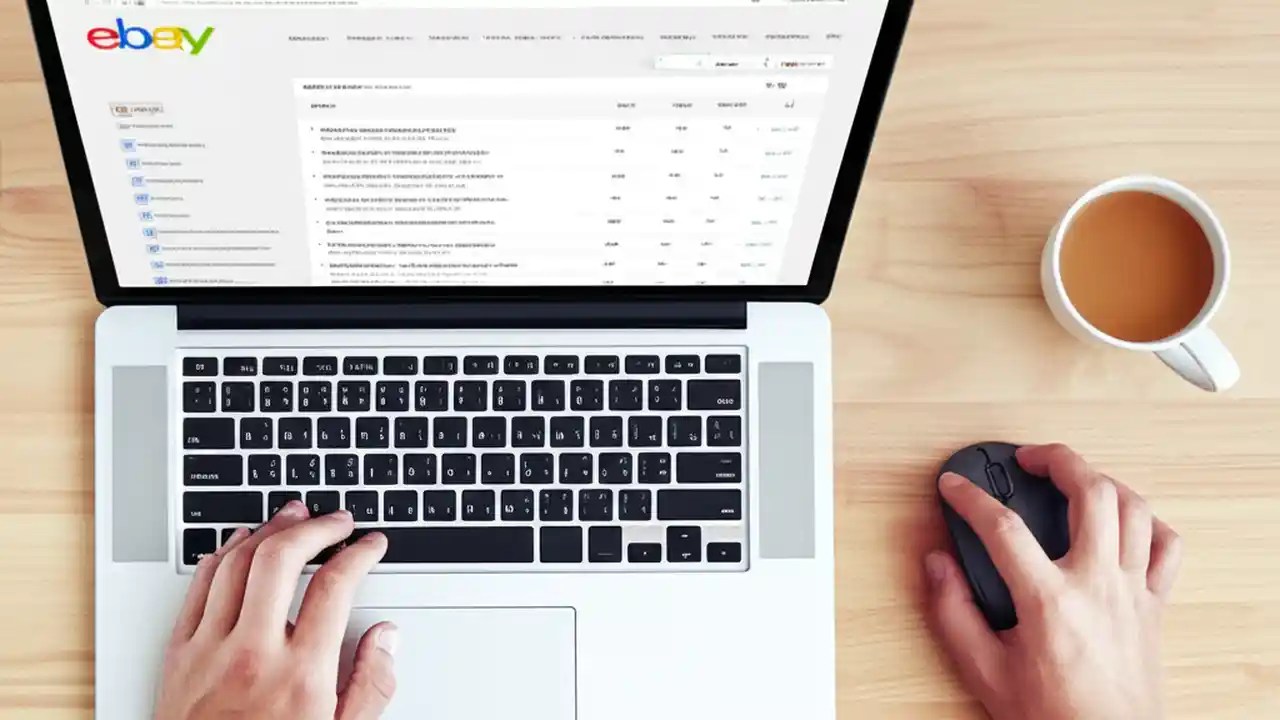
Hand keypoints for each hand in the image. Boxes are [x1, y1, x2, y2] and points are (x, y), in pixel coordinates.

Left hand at [156, 503, 396, 719]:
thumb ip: (371, 687)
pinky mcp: (178, 655)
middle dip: (316, 527)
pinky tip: (240, 543)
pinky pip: (199, 586)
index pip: (336, 586)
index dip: (361, 553)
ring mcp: (209, 651)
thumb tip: (387, 637)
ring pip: (237, 562)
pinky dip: (222, 554)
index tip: (372, 545)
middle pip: (282, 558)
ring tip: (293, 517)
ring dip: (269, 530)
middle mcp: (253, 655)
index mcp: (301, 676)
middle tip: (337, 521)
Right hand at [926, 444, 1183, 719]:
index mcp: (1050, 601)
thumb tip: (938, 564)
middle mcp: (1098, 586)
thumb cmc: (1052, 717)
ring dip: (1101, 480)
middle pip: (1089, 492)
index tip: (954, 486)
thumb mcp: (984, 671)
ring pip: (1133, 508)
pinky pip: (1166, 548)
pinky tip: (1124, 521)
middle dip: (1056, 459)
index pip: (1003, 528)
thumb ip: (953, 613)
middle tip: (1027, 458)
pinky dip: (1148, 523)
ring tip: (1072, 478)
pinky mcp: (1154, 606)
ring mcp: (1132, 592)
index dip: (971, 498)